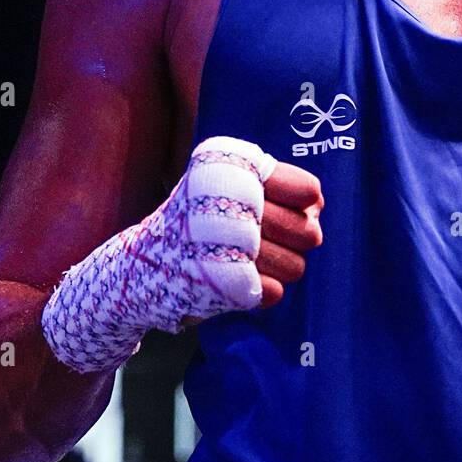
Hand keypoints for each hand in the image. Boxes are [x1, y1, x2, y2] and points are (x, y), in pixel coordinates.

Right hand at [178, 148, 323, 326]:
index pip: (305, 189)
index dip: (303, 199)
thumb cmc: (201, 219)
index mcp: (229, 169)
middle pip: (306, 232)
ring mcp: (220, 246)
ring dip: (282, 268)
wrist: (144, 264)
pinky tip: (241, 277)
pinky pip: (274, 292)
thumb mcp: (233, 186)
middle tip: (276, 238)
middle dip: (299, 239)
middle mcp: (224, 202)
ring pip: (296, 267)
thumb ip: (281, 187)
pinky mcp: (219, 285)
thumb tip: (316, 206)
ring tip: (255, 258)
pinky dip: (264, 289)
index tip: (294, 203)